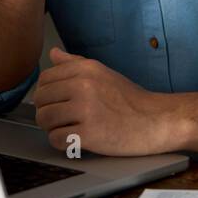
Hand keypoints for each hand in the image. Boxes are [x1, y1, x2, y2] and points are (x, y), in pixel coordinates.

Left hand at [34, 46, 173, 155]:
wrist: (157, 120)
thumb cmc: (130, 99)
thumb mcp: (103, 73)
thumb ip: (75, 62)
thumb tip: (53, 53)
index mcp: (85, 68)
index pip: (44, 78)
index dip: (45, 93)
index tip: (55, 102)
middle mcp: (83, 85)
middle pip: (41, 99)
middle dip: (46, 111)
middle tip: (60, 119)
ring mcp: (86, 109)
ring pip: (44, 119)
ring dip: (51, 128)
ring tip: (67, 129)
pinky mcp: (89, 134)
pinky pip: (56, 139)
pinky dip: (62, 144)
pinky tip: (75, 141)